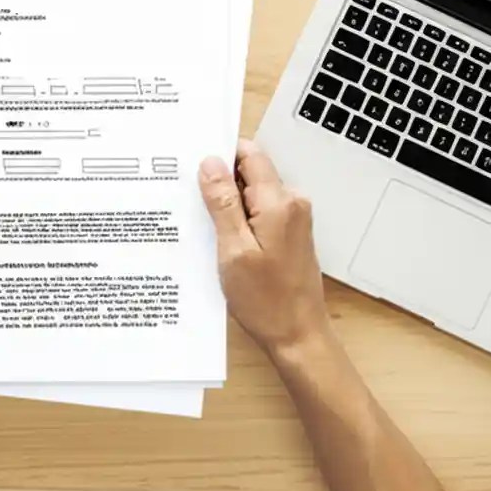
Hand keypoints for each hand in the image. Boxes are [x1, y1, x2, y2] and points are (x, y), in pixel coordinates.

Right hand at [199, 140, 329, 352]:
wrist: (299, 336)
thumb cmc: (266, 301)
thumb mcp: (233, 250)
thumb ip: (222, 203)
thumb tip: (210, 163)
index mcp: (279, 202)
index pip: (250, 154)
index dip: (221, 155)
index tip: (194, 165)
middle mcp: (292, 204)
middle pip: (251, 172)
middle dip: (221, 182)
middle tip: (191, 203)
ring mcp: (294, 219)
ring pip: (253, 194)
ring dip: (228, 204)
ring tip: (205, 228)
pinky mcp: (290, 234)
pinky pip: (261, 213)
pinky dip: (240, 221)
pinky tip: (223, 242)